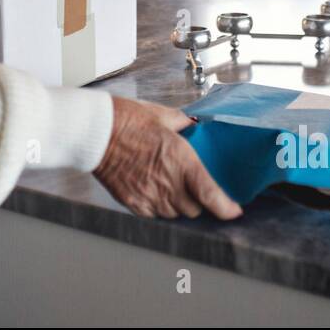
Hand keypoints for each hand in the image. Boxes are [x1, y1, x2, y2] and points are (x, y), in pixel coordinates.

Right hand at [93, 96, 241, 219]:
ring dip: (178, 205)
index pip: (211, 196)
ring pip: (174, 214)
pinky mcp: (132, 202)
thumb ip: (184, 124)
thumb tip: (194, 127)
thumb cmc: (127, 119)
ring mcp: (149, 195)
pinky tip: (153, 190)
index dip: (226, 208)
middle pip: (194, 210)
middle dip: (198, 202)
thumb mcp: (163, 115)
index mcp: (181, 160)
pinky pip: (153, 214)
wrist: (95, 132)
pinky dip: (158, 207)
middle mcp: (168, 182)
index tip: (233, 210)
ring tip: (171, 187)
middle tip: (194, 188)